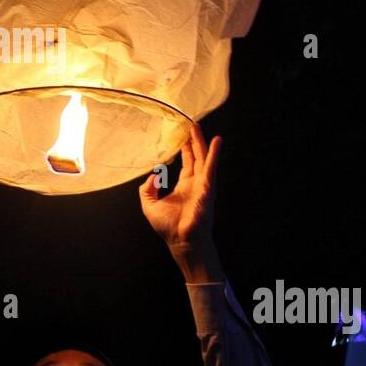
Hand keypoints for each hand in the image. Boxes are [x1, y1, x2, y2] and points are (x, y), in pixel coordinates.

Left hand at [139, 123, 221, 265]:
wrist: (181, 241)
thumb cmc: (168, 227)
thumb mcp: (150, 205)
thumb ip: (148, 189)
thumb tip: (153, 174)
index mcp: (184, 187)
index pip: (187, 164)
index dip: (185, 150)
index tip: (183, 136)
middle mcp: (196, 184)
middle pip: (196, 157)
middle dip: (194, 141)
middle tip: (191, 125)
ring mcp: (203, 185)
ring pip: (203, 159)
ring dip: (202, 143)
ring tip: (198, 126)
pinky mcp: (208, 188)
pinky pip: (211, 168)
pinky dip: (214, 154)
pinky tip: (217, 141)